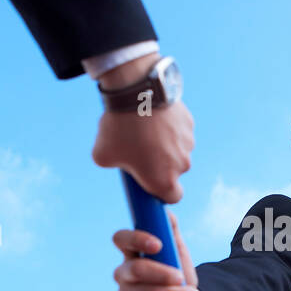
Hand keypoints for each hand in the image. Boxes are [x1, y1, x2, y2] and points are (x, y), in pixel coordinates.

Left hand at [92, 55, 193, 201]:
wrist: (137, 92)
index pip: (172, 198)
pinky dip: (168, 127)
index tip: (147, 181)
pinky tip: (151, 116)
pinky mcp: (189, 123)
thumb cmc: (119, 128)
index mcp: (163, 181)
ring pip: (177, 149)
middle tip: (137, 149)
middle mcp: (182, 165)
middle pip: (173, 171)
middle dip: (159, 164)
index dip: (160, 192)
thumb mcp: (101, 155)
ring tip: (142, 129)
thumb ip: (113, 166)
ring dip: (164, 144)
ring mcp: (189, 143)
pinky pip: (179, 131)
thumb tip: (118, 161)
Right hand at [112, 212, 201, 290]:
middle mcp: (122, 274)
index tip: (159, 244)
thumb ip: (171, 230)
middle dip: (162, 274)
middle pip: (135, 271)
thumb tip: (166, 211)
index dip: (136, 239)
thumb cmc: (176, 272)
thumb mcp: (177, 250)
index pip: (121, 238)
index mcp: (130, 252)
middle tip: (182, 277)